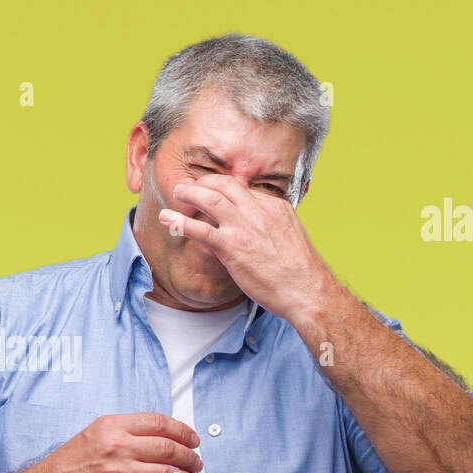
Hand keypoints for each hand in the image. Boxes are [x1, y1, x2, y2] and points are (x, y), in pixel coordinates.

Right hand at [26, 413, 202, 472]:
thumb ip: (124, 431)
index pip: (158, 423)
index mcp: (112, 426)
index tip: (192, 440)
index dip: (182, 431)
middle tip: (196, 463)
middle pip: (168, 448)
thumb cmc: (70, 463)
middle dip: (189, 457)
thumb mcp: (94, 433)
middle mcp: (117, 447)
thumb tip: (159, 436)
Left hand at [156, 173, 334, 322]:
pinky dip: (180, 222)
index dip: (227, 190)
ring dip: (190, 193)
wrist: (306, 290)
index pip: (246, 190)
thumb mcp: (289, 237)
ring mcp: (244, 227)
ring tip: (178, 192)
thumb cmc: (300, 272)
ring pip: (211, 199)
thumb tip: (254, 231)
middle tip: (192, 186)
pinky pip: (200, 229)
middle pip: (226, 185)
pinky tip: (166, 219)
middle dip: (206, 182)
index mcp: (275, 206)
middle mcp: (259, 210)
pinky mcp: (232, 246)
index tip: (215, 193)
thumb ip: (269, 227)